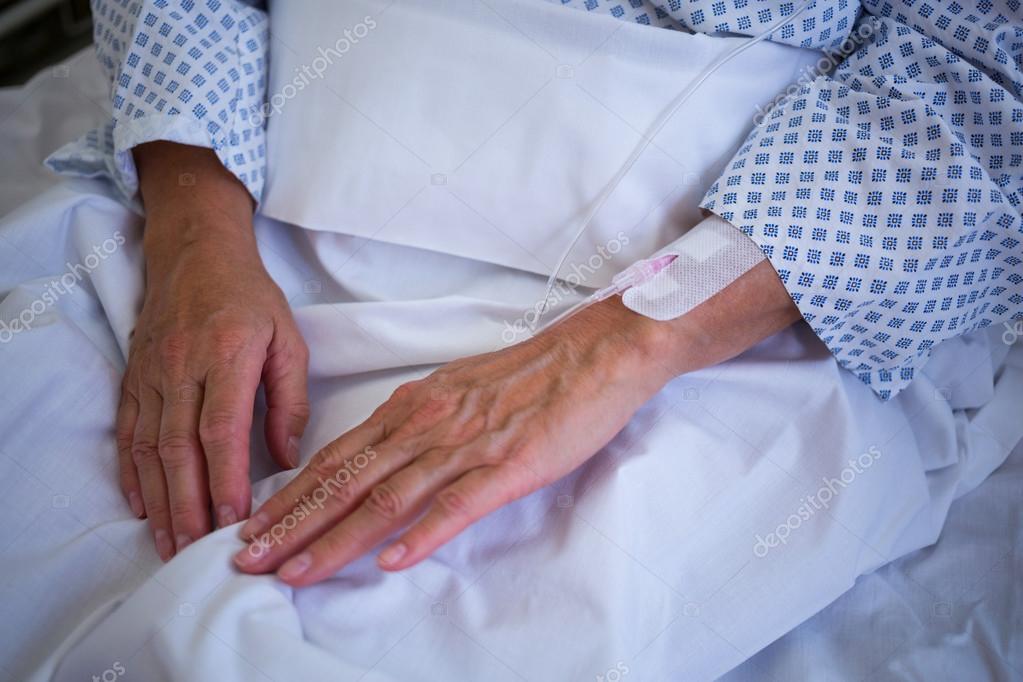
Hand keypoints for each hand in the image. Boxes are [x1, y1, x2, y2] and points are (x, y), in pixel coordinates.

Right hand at [118, 143, 309, 560]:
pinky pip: (129, 432)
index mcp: (226, 356)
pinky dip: (132, 473)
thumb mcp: (288, 339)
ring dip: (159, 500)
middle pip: (179, 449)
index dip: (225, 480)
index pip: (221, 430)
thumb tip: (289, 458)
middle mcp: (181, 368)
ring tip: (170, 543)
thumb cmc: (250, 297)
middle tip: (197, 551)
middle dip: (188, 505)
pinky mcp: (135, 378)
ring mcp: (151, 375)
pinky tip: (141, 506)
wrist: (195, 252)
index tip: (234, 521)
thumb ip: (289, 401)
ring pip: (149, 448)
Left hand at [232, 298, 669, 584]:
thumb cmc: (526, 375)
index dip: (291, 496)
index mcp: (411, 407)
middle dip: (291, 525)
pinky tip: (393, 563)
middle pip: (346, 482)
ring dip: (336, 539)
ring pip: (387, 498)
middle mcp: (426, 425)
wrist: (592, 354)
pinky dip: (421, 535)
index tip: (253, 527)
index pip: (336, 457)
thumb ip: (413, 424)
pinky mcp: (508, 466)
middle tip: (247, 561)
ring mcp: (465, 446)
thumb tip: (375, 458)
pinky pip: (457, 504)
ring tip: (295, 572)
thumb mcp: (454, 390)